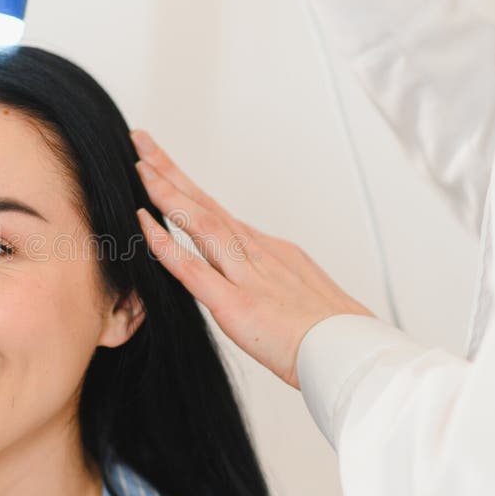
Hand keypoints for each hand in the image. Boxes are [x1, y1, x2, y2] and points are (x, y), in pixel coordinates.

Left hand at [129, 129, 373, 388]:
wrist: (355, 354)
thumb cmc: (333, 336)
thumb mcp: (298, 297)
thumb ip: (269, 283)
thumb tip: (253, 282)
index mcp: (269, 252)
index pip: (218, 211)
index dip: (188, 188)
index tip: (163, 166)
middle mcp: (256, 253)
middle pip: (205, 203)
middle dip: (171, 171)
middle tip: (143, 141)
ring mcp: (246, 275)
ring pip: (200, 222)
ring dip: (167, 193)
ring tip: (140, 167)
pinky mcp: (236, 304)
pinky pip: (193, 268)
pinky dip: (165, 244)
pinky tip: (143, 223)